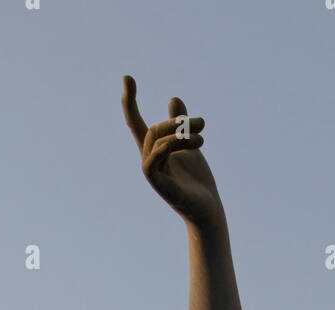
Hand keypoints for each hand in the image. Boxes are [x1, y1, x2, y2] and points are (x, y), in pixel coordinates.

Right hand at [122, 76, 223, 227]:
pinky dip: (163, 148)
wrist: (208, 209)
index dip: (130, 101)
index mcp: (154, 150)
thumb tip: (173, 98)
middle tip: (202, 122)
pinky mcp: (159, 184)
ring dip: (181, 134)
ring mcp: (153, 172)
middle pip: (154, 129)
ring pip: (156, 141)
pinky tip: (183, 143)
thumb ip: (181, 123)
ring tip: (202, 137)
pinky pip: (152, 162)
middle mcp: (150, 159)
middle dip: (177, 121)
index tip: (126, 77)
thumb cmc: (197, 180)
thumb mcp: (190, 144)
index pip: (136, 122)